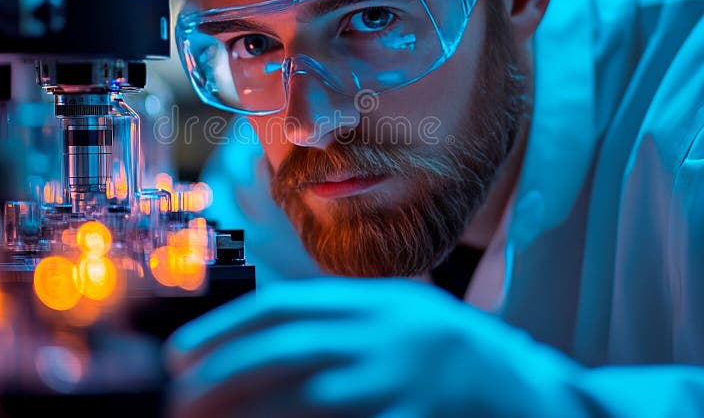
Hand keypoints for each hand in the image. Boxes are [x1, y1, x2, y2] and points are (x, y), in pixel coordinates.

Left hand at [168, 278, 578, 416]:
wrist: (531, 392)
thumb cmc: (451, 352)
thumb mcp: (397, 313)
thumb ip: (340, 316)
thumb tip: (263, 326)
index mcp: (372, 303)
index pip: (283, 306)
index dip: (224, 329)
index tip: (179, 355)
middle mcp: (382, 336)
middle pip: (285, 350)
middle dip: (222, 374)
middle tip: (177, 401)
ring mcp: (401, 383)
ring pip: (308, 397)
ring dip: (250, 412)